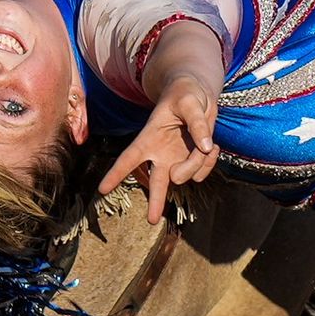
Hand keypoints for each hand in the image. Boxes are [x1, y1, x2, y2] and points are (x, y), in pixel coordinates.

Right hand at [97, 75, 218, 224]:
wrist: (198, 96)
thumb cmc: (185, 95)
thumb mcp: (189, 102)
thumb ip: (198, 124)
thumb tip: (206, 147)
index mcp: (150, 138)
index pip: (130, 157)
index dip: (116, 173)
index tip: (102, 189)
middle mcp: (161, 154)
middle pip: (156, 182)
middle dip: (155, 201)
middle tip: (151, 220)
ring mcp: (177, 160)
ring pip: (187, 176)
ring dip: (198, 162)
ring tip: (206, 142)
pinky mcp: (192, 162)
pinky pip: (203, 172)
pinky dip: (210, 161)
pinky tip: (212, 146)